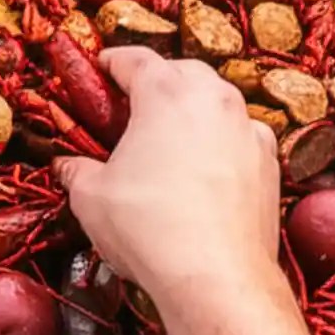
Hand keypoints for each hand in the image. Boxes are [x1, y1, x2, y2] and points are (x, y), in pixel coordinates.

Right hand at [54, 47, 280, 294]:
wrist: (216, 276)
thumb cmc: (148, 228)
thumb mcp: (92, 197)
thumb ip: (77, 172)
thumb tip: (66, 166)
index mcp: (166, 92)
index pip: (135, 58)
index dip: (112, 61)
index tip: (100, 67)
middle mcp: (213, 99)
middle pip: (182, 71)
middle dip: (157, 80)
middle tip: (132, 103)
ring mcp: (247, 129)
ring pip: (218, 100)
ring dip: (193, 108)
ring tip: (169, 135)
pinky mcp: (269, 162)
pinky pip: (241, 136)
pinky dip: (222, 141)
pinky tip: (206, 166)